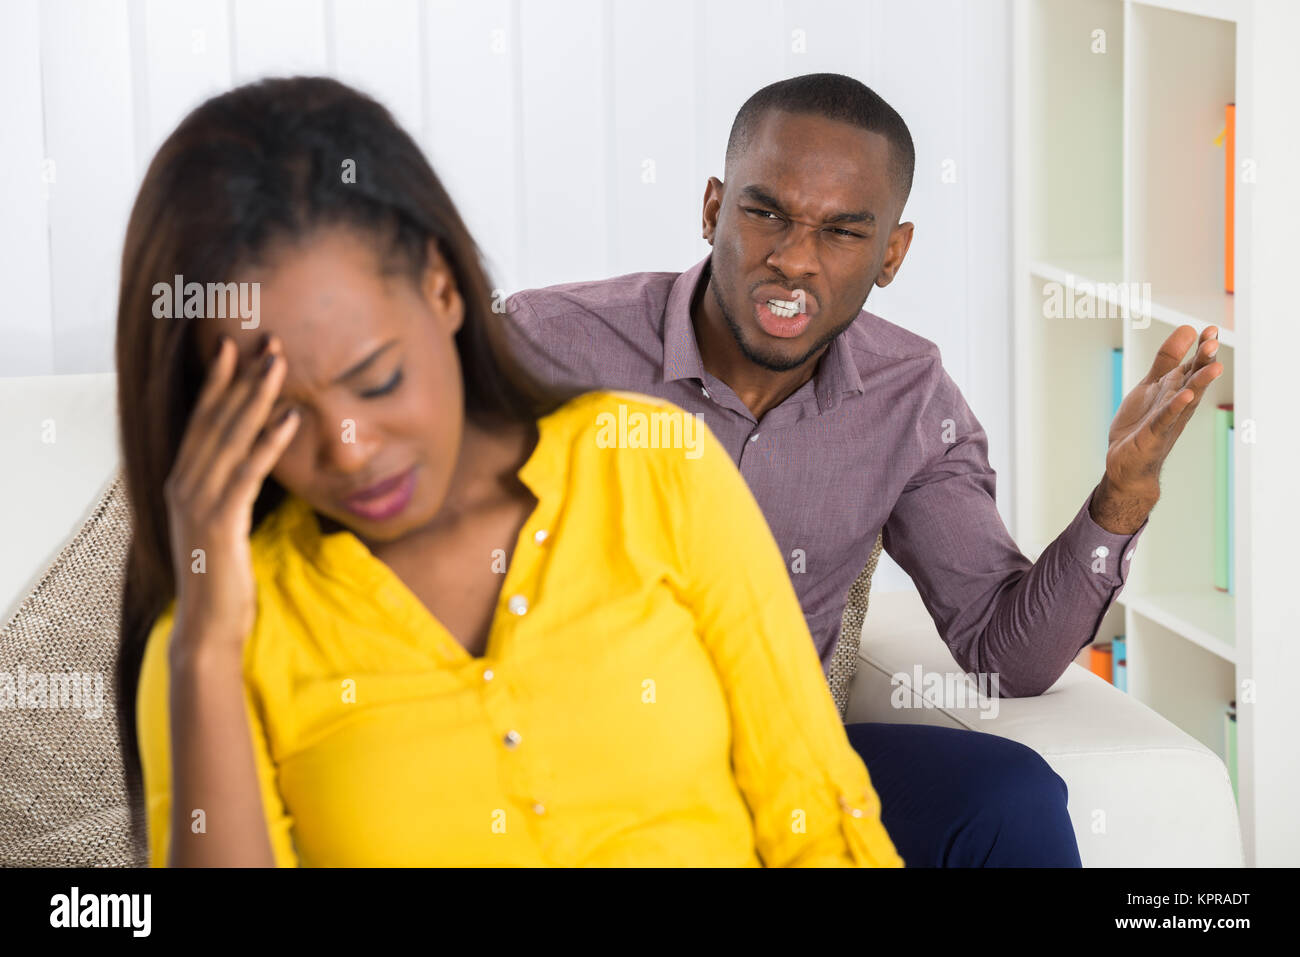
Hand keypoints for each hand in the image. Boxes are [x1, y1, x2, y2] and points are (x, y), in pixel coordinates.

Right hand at [164, 335, 297, 648]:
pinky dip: (268, 443)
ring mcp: (198, 503)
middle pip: (215, 419)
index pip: (200, 421)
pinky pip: (248, 474)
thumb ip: (231, 494)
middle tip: (267, 339)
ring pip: (230, 438)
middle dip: (242, 377)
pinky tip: (290, 418)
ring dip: (257, 397)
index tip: (234, 346)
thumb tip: (254, 467)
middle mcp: (184, 485)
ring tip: (280, 362)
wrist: (209, 627)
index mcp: (183, 482)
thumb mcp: (225, 525)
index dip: (217, 382)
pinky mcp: (221, 523)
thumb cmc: (223, 578)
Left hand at [1104, 324, 1223, 498]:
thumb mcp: (1152, 384)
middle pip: (1193, 379)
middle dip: (1203, 362)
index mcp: (1176, 390)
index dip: (1201, 349)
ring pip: (1186, 398)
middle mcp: (1177, 403)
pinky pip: (1166, 418)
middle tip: (1213, 342)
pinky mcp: (1154, 434)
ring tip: (1214, 367)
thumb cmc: (1141, 422)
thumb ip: (1167, 359)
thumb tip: (1188, 328)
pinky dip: (1175, 407)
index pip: (1192, 366)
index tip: (1211, 329)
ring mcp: (1167, 419)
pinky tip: (1184, 395)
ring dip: (1199, 383)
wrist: (1126, 461)